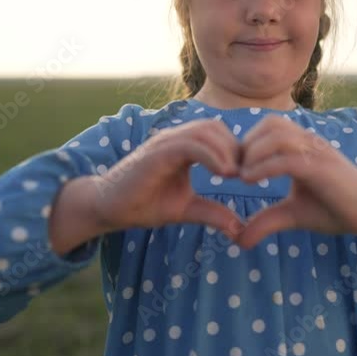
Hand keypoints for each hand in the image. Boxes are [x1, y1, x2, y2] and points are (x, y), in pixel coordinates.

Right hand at [91, 119, 245, 238]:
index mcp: (182, 146)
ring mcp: (165, 142)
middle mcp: (174, 138)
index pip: (217, 134)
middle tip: (246, 174)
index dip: (236, 150)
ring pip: (205, 130)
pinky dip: (211, 155)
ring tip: (235, 175)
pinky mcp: (157, 152)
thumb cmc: (143, 204)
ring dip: (226, 150)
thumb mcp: (185, 209)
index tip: (248, 175)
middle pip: (215, 126)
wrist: (107, 208)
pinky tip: (223, 174)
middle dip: (235, 147)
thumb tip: (240, 229)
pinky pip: (190, 144)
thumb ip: (212, 213)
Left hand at [233, 116, 356, 249]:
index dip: (247, 143)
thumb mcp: (293, 214)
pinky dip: (263, 167)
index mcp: (303, 146)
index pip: (269, 127)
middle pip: (270, 124)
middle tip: (233, 171)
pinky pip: (287, 158)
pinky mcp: (321, 166)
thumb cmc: (336, 209)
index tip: (233, 168)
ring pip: (276, 135)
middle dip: (246, 144)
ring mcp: (317, 151)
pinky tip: (249, 181)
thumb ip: (266, 220)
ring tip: (242, 177)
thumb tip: (238, 240)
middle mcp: (309, 142)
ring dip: (252, 153)